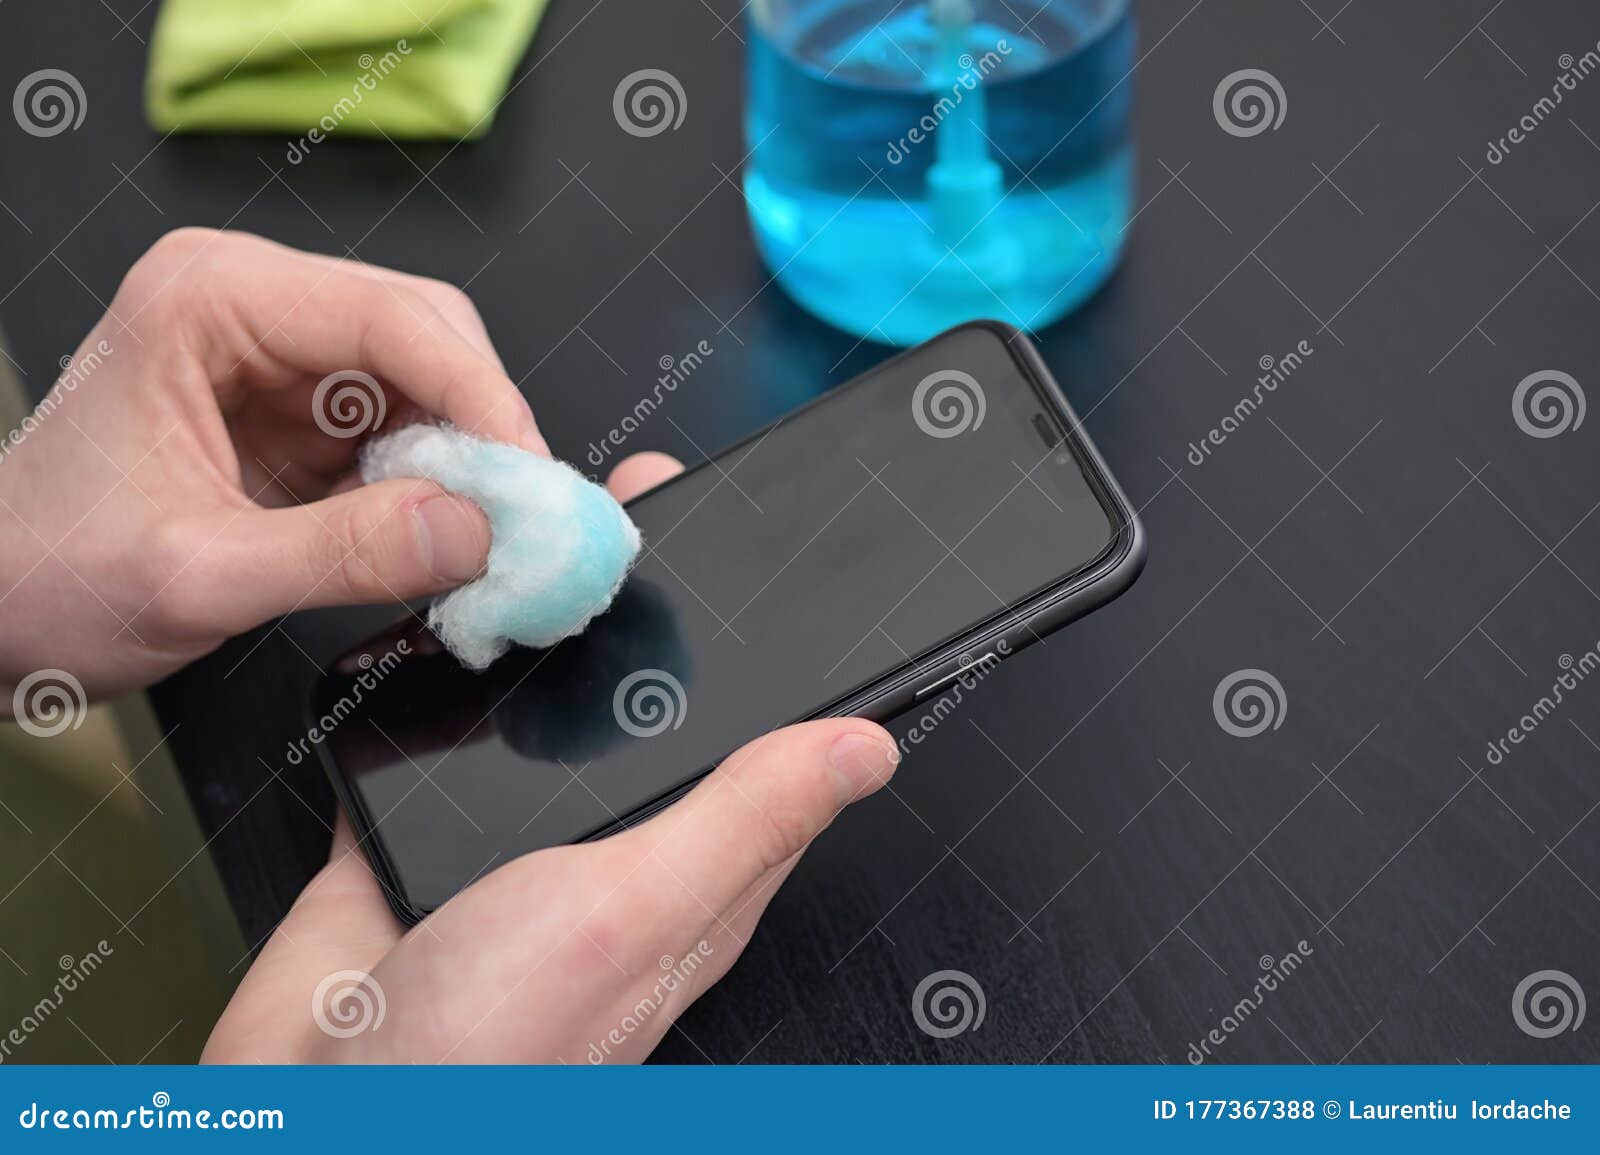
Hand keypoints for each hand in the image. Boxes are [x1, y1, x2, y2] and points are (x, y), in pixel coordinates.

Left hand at [0, 228, 546, 703]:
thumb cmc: (46, 575)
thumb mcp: (198, 577)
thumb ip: (341, 555)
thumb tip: (474, 533)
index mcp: (209, 300)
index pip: (390, 316)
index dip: (479, 396)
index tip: (530, 481)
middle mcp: (250, 307)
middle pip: (424, 334)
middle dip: (479, 425)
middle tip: (516, 517)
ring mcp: (276, 357)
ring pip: (425, 383)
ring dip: (464, 460)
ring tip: (478, 537)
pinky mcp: (295, 414)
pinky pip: (399, 432)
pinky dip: (434, 485)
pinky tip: (434, 537)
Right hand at [202, 453, 900, 1064]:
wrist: (310, 1099)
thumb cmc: (486, 1052)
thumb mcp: (638, 909)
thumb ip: (744, 820)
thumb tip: (867, 750)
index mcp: (696, 875)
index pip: (768, 746)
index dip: (773, 652)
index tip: (762, 555)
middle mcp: (617, 856)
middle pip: (652, 708)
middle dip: (646, 607)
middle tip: (629, 507)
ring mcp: (520, 843)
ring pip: (553, 712)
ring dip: (547, 633)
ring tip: (540, 537)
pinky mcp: (429, 834)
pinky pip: (451, 733)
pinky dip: (447, 679)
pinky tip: (448, 624)